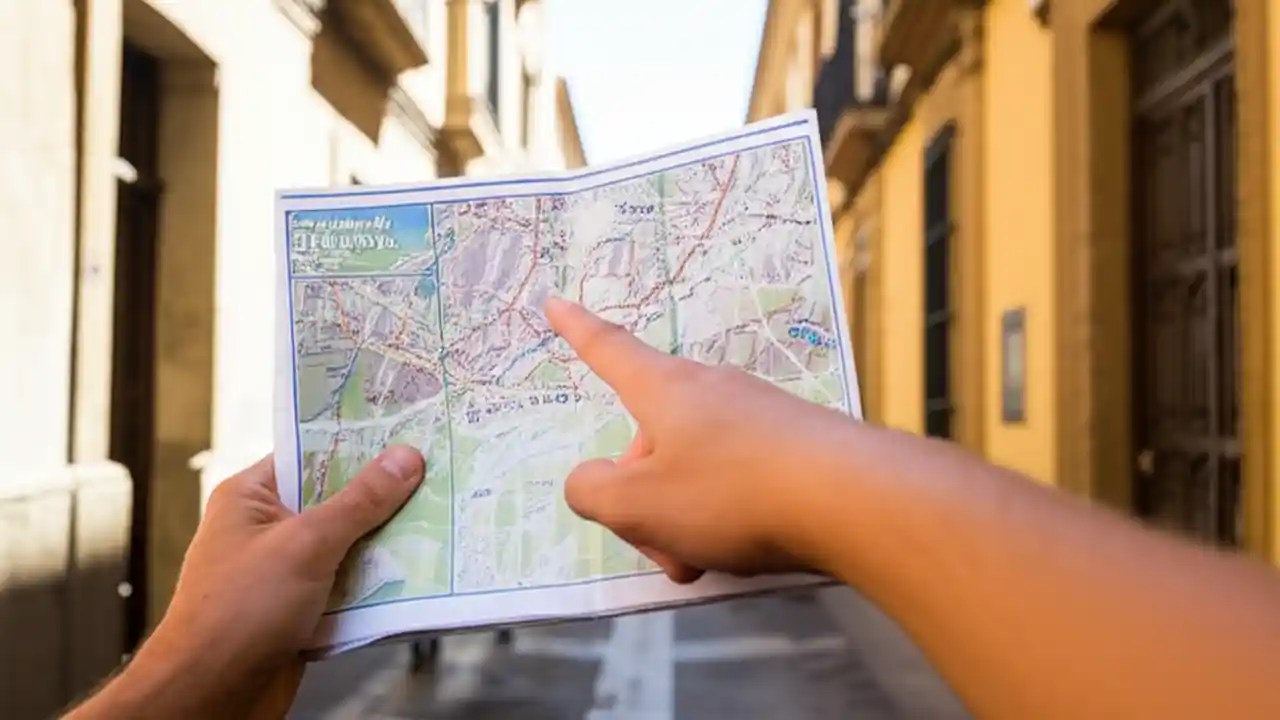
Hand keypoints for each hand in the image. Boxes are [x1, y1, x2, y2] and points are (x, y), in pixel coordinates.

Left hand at [67, 446, 424, 718]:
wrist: (210, 697)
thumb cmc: (237, 614)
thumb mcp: (306, 545)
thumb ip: (360, 502)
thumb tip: (403, 459)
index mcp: (252, 497)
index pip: (311, 452)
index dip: (358, 440)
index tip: (408, 428)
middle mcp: (269, 529)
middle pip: (338, 498)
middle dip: (385, 493)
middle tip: (438, 473)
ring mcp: (287, 571)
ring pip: (350, 544)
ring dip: (388, 541)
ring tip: (441, 518)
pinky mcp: (304, 609)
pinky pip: (351, 584)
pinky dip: (380, 582)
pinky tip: (420, 572)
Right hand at [545, 297, 852, 582]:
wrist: (855, 499)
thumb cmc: (734, 494)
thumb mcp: (641, 506)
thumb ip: (595, 493)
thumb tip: (590, 481)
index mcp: (665, 390)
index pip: (609, 351)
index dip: (577, 330)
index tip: (557, 301)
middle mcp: (712, 389)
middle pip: (653, 438)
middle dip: (645, 496)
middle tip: (664, 547)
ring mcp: (759, 412)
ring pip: (696, 466)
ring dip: (687, 515)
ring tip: (708, 557)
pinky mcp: (798, 440)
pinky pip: (742, 476)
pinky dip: (730, 514)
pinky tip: (751, 545)